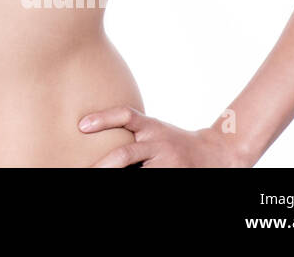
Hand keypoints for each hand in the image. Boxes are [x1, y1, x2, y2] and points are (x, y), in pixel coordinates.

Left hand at [78, 106, 253, 166]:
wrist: (212, 153)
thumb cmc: (171, 141)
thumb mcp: (153, 129)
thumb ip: (131, 131)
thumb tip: (88, 131)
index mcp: (150, 126)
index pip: (126, 115)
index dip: (103, 118)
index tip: (81, 125)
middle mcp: (157, 142)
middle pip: (126, 153)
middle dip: (104, 165)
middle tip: (88, 169)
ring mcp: (166, 162)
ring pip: (140, 172)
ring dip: (118, 173)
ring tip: (97, 174)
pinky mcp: (172, 175)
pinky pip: (152, 179)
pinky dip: (138, 178)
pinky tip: (126, 178)